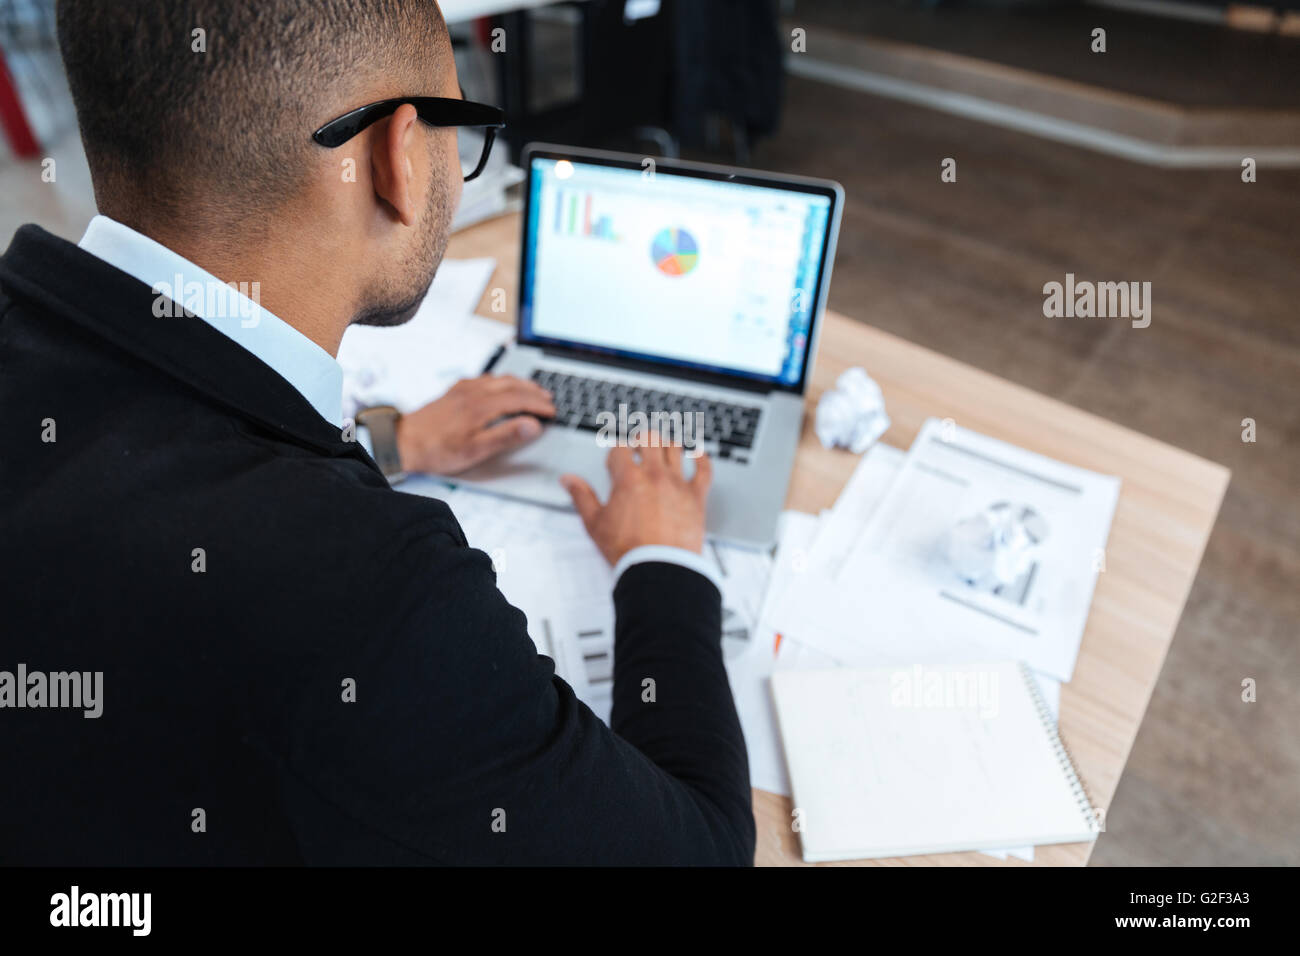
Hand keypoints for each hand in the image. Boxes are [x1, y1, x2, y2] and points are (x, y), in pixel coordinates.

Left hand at [395, 374, 554, 474]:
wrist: (404, 441)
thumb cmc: (438, 450)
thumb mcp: (476, 450)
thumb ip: (506, 435)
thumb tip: (532, 425)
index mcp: (482, 406)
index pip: (520, 399)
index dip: (539, 405)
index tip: (552, 412)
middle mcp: (474, 392)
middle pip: (512, 385)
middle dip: (533, 390)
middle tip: (549, 399)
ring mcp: (463, 389)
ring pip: (498, 379)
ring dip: (519, 383)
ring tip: (532, 390)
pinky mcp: (454, 391)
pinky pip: (483, 378)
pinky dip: (500, 380)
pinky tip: (499, 385)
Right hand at [561, 444, 712, 565]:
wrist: (659, 570)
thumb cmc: (628, 550)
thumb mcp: (595, 524)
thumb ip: (582, 497)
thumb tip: (568, 480)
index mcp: (628, 479)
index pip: (620, 448)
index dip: (615, 452)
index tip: (614, 463)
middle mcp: (655, 476)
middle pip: (649, 439)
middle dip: (640, 440)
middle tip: (636, 449)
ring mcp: (678, 484)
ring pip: (675, 448)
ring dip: (666, 444)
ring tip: (660, 450)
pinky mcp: (697, 497)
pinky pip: (704, 470)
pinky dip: (702, 458)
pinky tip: (697, 454)